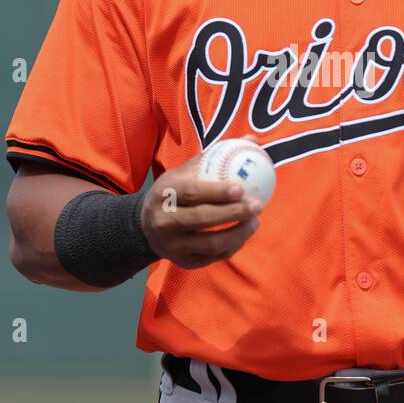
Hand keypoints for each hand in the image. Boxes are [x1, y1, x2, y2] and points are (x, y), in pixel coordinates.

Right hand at [140, 151, 262, 269]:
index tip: (241, 188)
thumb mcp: (183, 172)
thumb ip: (215, 157)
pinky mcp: (183, 262)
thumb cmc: (173, 193)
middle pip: (202, 219)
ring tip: (255, 221)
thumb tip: (251, 140)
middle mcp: (164, 222)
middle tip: (257, 205)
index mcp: (163, 194)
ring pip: (211, 243)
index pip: (192, 193)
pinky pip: (213, 257)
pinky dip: (232, 246)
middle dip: (233, 213)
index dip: (217, 192)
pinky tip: (243, 234)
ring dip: (238, 234)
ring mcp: (173, 245)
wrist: (146, 227)